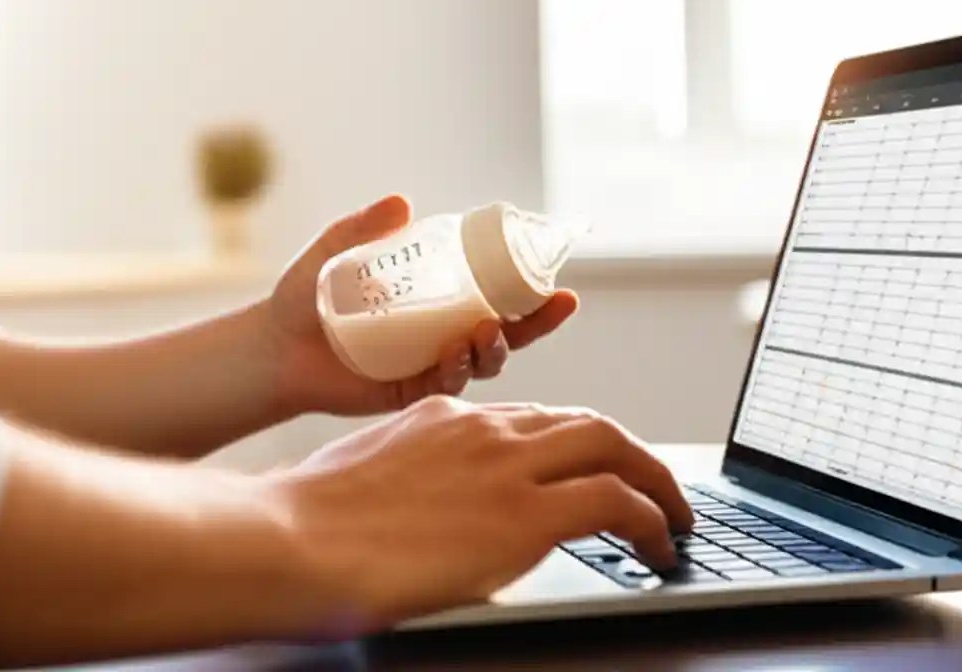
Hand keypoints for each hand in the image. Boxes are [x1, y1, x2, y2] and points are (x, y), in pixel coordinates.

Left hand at [263, 195, 578, 416]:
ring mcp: (429, 366)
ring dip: (496, 347)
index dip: (532, 292)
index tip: (559, 282)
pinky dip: (457, 370)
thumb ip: (362, 229)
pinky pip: (446, 386)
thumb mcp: (332, 254)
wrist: (270, 347)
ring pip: (483, 363)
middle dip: (537, 323)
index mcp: (438, 300)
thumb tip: (404, 202)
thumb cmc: (304, 298)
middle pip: (507, 333)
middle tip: (555, 304)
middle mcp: (443, 334)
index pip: (497, 295)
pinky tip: (455, 355)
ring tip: (486, 331)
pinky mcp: (410, 395)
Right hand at [268, 395, 692, 630]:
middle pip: (586, 423)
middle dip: (631, 453)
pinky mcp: (525, 512)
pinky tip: (660, 544)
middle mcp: (484, 428)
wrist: (287, 541)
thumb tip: (423, 512)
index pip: (534, 420)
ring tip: (674, 517)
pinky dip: (651, 519)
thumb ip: (409, 480)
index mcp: (446, 418)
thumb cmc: (300, 523)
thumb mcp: (362, 478)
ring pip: (613, 447)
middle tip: (654, 486)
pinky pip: (616, 501)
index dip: (574, 445)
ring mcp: (507, 464)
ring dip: (656, 482)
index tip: (591, 466)